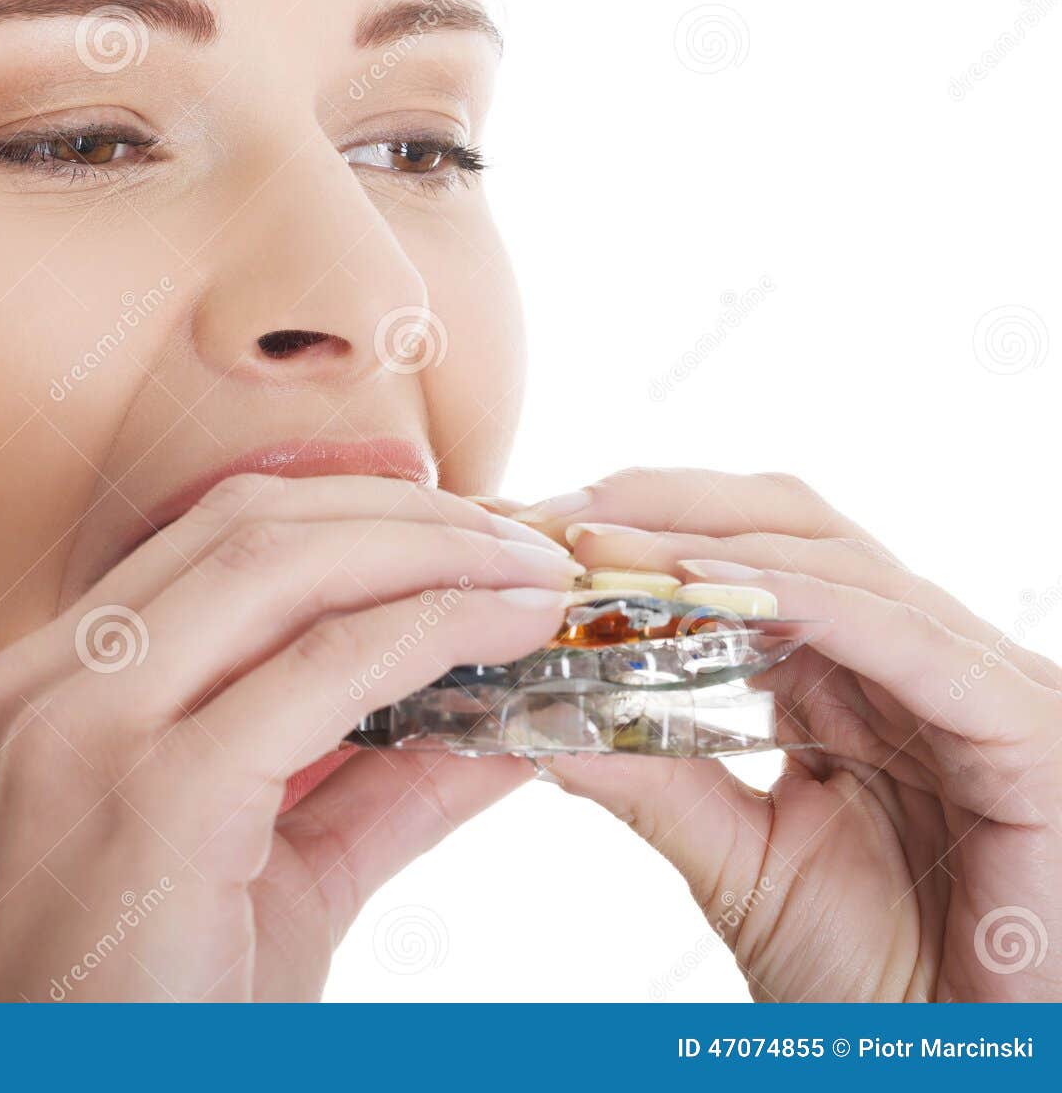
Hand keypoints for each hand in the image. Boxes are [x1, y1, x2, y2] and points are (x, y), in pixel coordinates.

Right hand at [0, 474, 580, 1000]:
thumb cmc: (158, 1019)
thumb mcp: (271, 878)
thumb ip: (375, 785)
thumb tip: (499, 720)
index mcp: (58, 683)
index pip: (212, 537)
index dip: (349, 507)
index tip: (456, 520)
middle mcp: (53, 682)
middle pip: (249, 523)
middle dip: (405, 513)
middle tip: (518, 540)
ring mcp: (87, 730)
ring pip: (282, 564)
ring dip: (431, 551)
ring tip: (530, 573)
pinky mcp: (153, 796)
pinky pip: (320, 669)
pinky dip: (429, 630)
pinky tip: (504, 635)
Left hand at [515, 468, 1061, 1000]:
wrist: (971, 1068)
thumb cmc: (883, 979)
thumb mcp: (742, 866)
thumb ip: (659, 787)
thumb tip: (545, 727)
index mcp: (848, 682)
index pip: (744, 563)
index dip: (641, 533)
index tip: (534, 536)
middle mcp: (910, 661)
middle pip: (786, 530)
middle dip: (661, 509)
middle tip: (553, 519)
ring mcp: (974, 681)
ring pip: (835, 562)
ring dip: (706, 546)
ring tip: (602, 548)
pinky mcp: (1025, 722)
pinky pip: (903, 635)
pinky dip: (803, 599)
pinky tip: (707, 587)